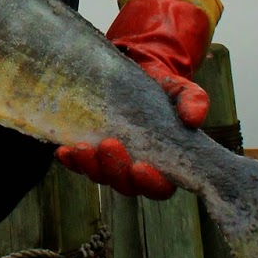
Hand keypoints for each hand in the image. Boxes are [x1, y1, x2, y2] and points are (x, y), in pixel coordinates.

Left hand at [55, 0, 211, 199]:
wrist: (134, 70)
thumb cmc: (162, 86)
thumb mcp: (180, 88)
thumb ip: (193, 101)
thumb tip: (194, 119)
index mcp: (164, 163)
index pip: (159, 187)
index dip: (150, 183)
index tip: (141, 166)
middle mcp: (135, 167)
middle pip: (125, 185)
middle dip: (115, 170)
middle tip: (110, 145)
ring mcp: (109, 161)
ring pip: (99, 176)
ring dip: (89, 166)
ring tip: (82, 148)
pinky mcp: (89, 149)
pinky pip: (77, 163)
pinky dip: (70, 160)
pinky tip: (63, 151)